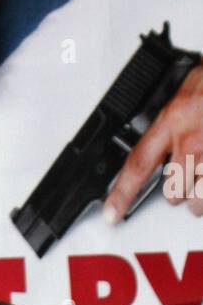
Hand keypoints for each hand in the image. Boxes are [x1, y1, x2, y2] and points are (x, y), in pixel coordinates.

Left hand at [104, 64, 202, 222]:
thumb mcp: (187, 90)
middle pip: (173, 191)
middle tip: (186, 177)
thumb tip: (156, 146)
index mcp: (173, 120)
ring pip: (198, 199)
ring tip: (202, 182)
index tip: (112, 214)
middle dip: (178, 191)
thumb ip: (171, 120)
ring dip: (200, 197)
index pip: (139, 163)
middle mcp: (193, 140)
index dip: (122, 193)